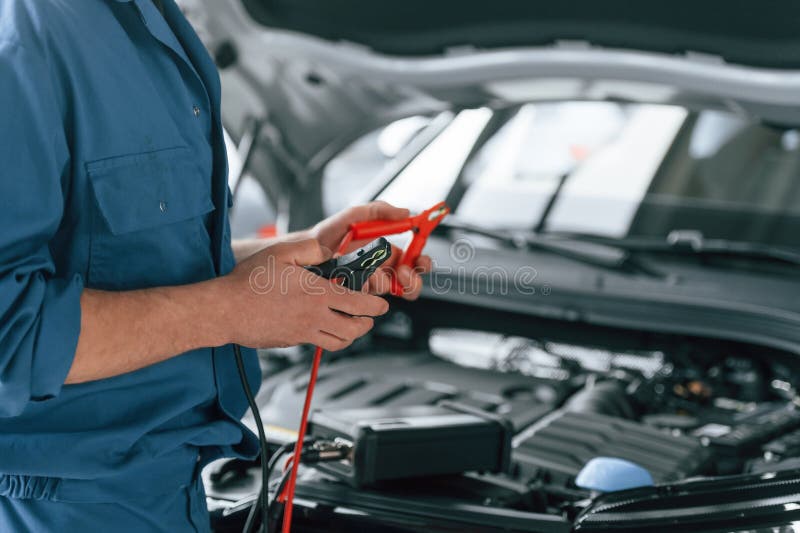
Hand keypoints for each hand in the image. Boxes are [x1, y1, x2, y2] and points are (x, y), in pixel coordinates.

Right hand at [220, 239, 388, 350]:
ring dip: (350, 335)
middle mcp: (314, 317)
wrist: (224, 310)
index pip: (360, 305)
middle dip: (367, 323)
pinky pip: (317, 344)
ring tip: (351, 325)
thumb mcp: (283, 252)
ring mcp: (302, 333)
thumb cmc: (249, 282)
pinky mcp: (290, 342)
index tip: (381, 304)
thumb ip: (311, 249)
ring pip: (338, 342)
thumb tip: (328, 251)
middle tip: (369, 316)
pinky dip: (328, 339)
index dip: (376, 306)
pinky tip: (323, 327)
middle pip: (355, 329)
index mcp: (318, 294)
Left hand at [310, 201, 432, 299]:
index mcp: (385, 250)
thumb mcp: (354, 216)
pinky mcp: (356, 295)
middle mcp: (380, 268)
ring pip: (393, 291)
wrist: (302, 252)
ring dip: (389, 284)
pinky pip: (372, 298)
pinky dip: (370, 291)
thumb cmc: (326, 234)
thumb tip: (405, 212)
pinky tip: (361, 282)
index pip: (413, 258)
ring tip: (377, 275)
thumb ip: (379, 211)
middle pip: (409, 281)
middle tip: (403, 272)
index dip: (422, 262)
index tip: (421, 260)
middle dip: (412, 279)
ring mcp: (369, 283)